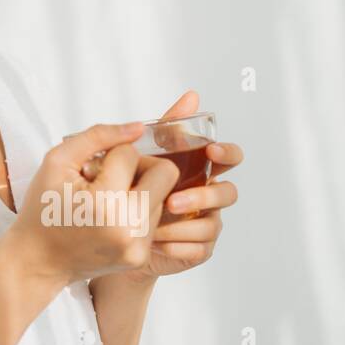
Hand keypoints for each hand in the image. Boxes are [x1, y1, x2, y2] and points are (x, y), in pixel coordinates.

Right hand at [6, 121, 179, 286]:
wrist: (37, 260)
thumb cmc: (42, 208)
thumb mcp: (57, 161)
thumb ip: (98, 136)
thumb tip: (139, 128)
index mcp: (105, 202)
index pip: (131, 155)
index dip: (111, 153)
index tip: (91, 168)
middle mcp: (128, 227)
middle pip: (166, 174)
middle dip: (141, 167)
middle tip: (114, 175)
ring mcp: (137, 245)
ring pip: (164, 196)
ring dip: (140, 190)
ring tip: (107, 199)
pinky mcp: (141, 256)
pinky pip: (155, 219)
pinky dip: (137, 211)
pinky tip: (111, 217)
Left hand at [119, 90, 241, 282]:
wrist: (114, 232)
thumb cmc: (134, 185)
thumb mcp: (147, 154)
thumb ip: (170, 126)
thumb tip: (193, 95)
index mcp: (202, 170)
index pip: (230, 157)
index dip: (228, 153)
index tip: (211, 150)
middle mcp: (210, 195)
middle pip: (229, 193)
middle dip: (204, 195)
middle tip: (172, 200)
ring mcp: (207, 223)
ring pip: (212, 224)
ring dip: (184, 225)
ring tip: (155, 226)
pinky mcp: (198, 249)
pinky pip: (200, 249)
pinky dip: (178, 245)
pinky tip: (157, 242)